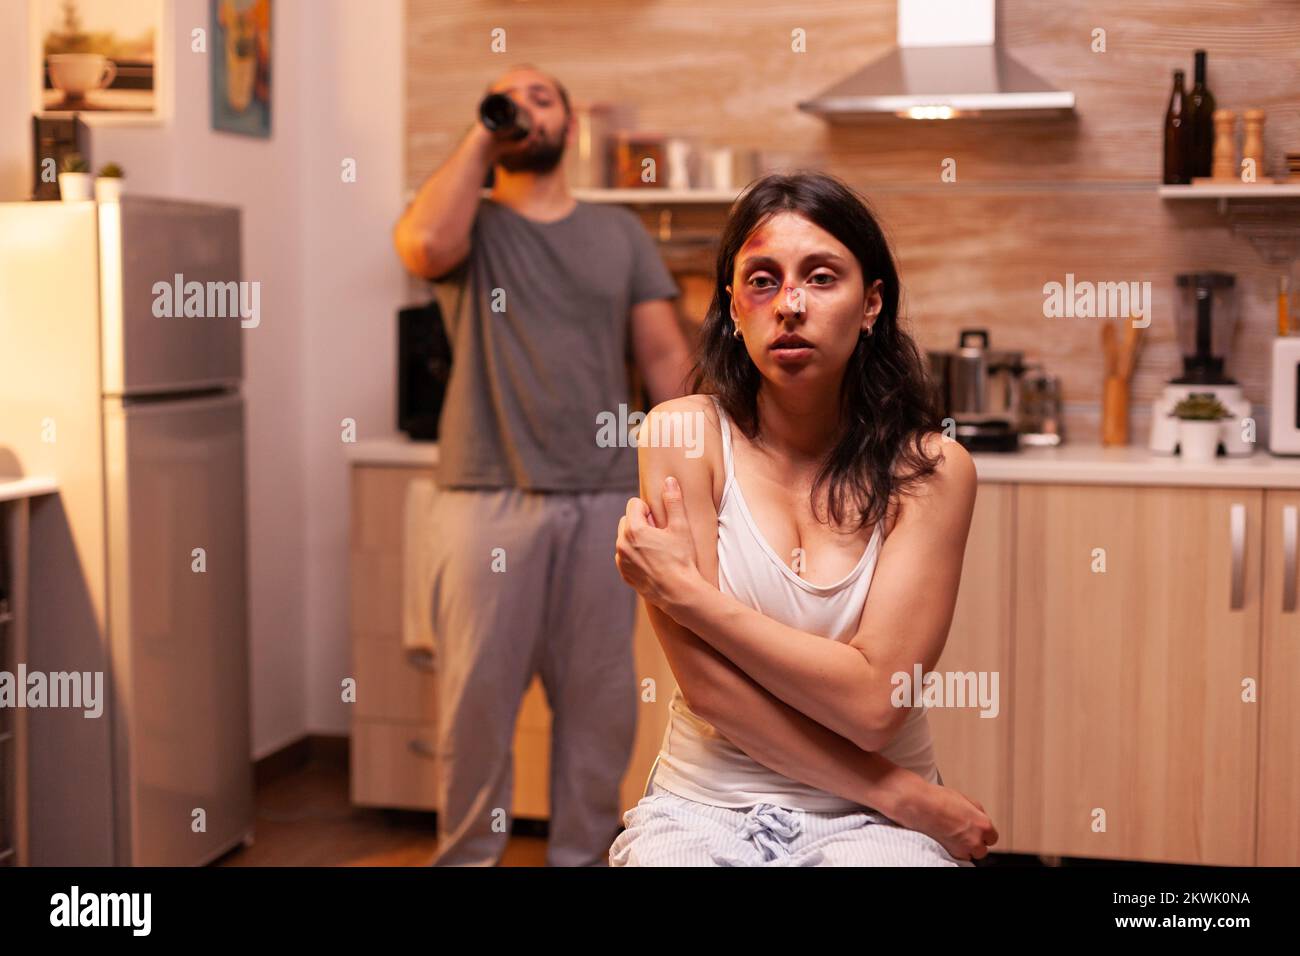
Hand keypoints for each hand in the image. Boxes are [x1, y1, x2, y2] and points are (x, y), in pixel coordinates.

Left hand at [615, 476, 700, 612]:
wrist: (679, 592)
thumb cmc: (681, 559)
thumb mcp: (681, 527)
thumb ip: (673, 501)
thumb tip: (669, 480)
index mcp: (634, 529)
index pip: (634, 504)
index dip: (649, 510)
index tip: (660, 522)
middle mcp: (622, 544)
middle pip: (627, 520)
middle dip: (641, 523)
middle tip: (660, 535)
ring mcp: (621, 560)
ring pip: (625, 539)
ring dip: (637, 539)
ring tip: (657, 550)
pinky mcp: (624, 574)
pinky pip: (625, 556)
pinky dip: (635, 555)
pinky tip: (652, 562)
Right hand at [894, 782, 998, 862]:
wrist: (920, 805)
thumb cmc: (940, 800)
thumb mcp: (966, 799)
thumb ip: (978, 812)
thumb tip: (981, 818)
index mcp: (983, 825)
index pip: (992, 838)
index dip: (984, 833)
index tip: (977, 830)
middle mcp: (976, 840)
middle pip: (982, 849)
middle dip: (975, 842)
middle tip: (964, 832)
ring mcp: (963, 849)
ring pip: (969, 854)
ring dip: (965, 847)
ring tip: (954, 835)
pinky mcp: (950, 853)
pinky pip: (957, 856)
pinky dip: (953, 850)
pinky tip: (946, 838)